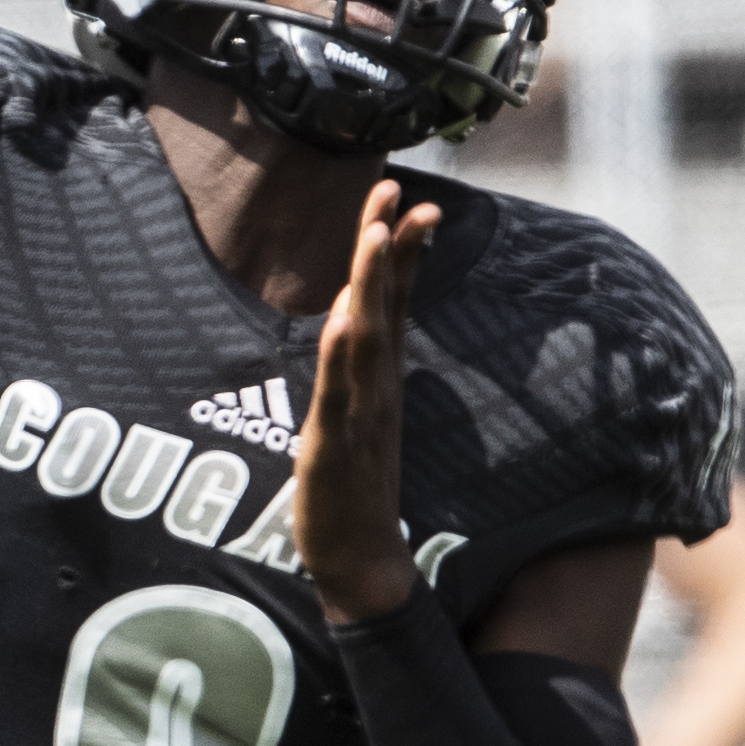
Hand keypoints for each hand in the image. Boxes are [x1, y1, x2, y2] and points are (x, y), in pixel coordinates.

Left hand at [288, 181, 442, 624]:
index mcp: (381, 375)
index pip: (394, 298)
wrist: (361, 558)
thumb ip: (360, 361)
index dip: (400, 247)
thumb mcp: (359, 409)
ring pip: (366, 338)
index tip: (410, 196)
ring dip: (370, 283)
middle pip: (384, 302)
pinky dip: (341, 355)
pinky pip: (338, 393)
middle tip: (391, 188)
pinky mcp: (334, 444)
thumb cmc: (356, 483)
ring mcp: (359, 412)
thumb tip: (354, 311)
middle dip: (385, 243)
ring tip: (372, 235)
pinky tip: (344, 319)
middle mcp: (377, 385)